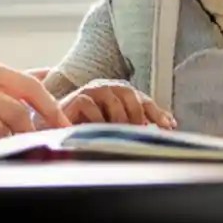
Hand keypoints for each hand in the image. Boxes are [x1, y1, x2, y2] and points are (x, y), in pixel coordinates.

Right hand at [61, 80, 175, 128]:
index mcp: (119, 94)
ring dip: (120, 120)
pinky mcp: (77, 98)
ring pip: (114, 101)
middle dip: (138, 115)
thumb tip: (156, 132)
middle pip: (131, 95)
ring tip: (120, 134)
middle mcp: (108, 89)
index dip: (157, 112)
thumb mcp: (113, 127)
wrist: (54, 126)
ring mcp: (92, 91)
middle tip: (140, 132)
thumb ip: (132, 125)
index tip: (169, 125)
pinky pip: (93, 107)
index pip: (143, 100)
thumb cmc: (85, 127)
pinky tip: (100, 131)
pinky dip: (99, 121)